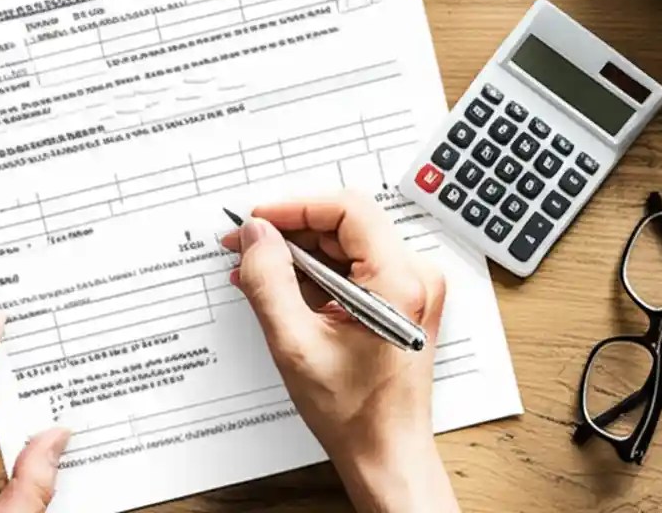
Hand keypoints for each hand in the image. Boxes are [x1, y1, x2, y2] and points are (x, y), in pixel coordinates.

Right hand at [221, 193, 457, 512]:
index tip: (257, 219)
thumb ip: (269, 281)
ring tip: (255, 269)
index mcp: (401, 282)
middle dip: (290, 231)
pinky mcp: (399, 300)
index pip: (347, 210)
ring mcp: (410, 288)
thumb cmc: (356, 414)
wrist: (386, 453)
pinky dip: (315, 273)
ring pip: (346, 245)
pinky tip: (281, 286)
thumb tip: (255, 235)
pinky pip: (353, 267)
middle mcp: (415, 277)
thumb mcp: (295, 344)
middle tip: (245, 245)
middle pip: (346, 224)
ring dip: (299, 254)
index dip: (295, 207)